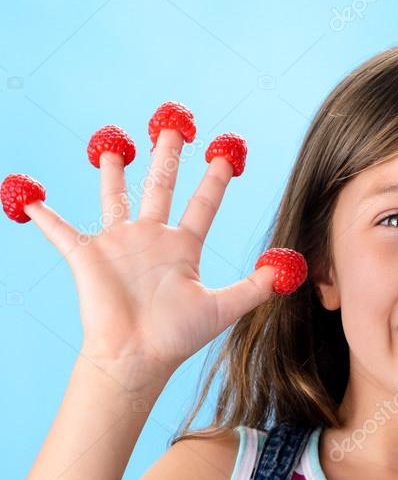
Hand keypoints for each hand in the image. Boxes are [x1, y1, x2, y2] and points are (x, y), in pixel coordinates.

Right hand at [22, 127, 279, 385]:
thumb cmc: (176, 337)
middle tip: (173, 121)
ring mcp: (118, 244)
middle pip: (159, 185)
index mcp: (182, 247)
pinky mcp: (87, 255)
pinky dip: (42, 213)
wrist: (136, 357)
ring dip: (112, 170)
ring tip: (111, 142)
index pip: (202, 204)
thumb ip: (254, 286)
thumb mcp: (222, 309)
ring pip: (114, 195)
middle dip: (166, 153)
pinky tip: (28, 196)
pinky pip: (59, 229)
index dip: (215, 178)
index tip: (227, 153)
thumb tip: (286, 268)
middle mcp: (151, 238)